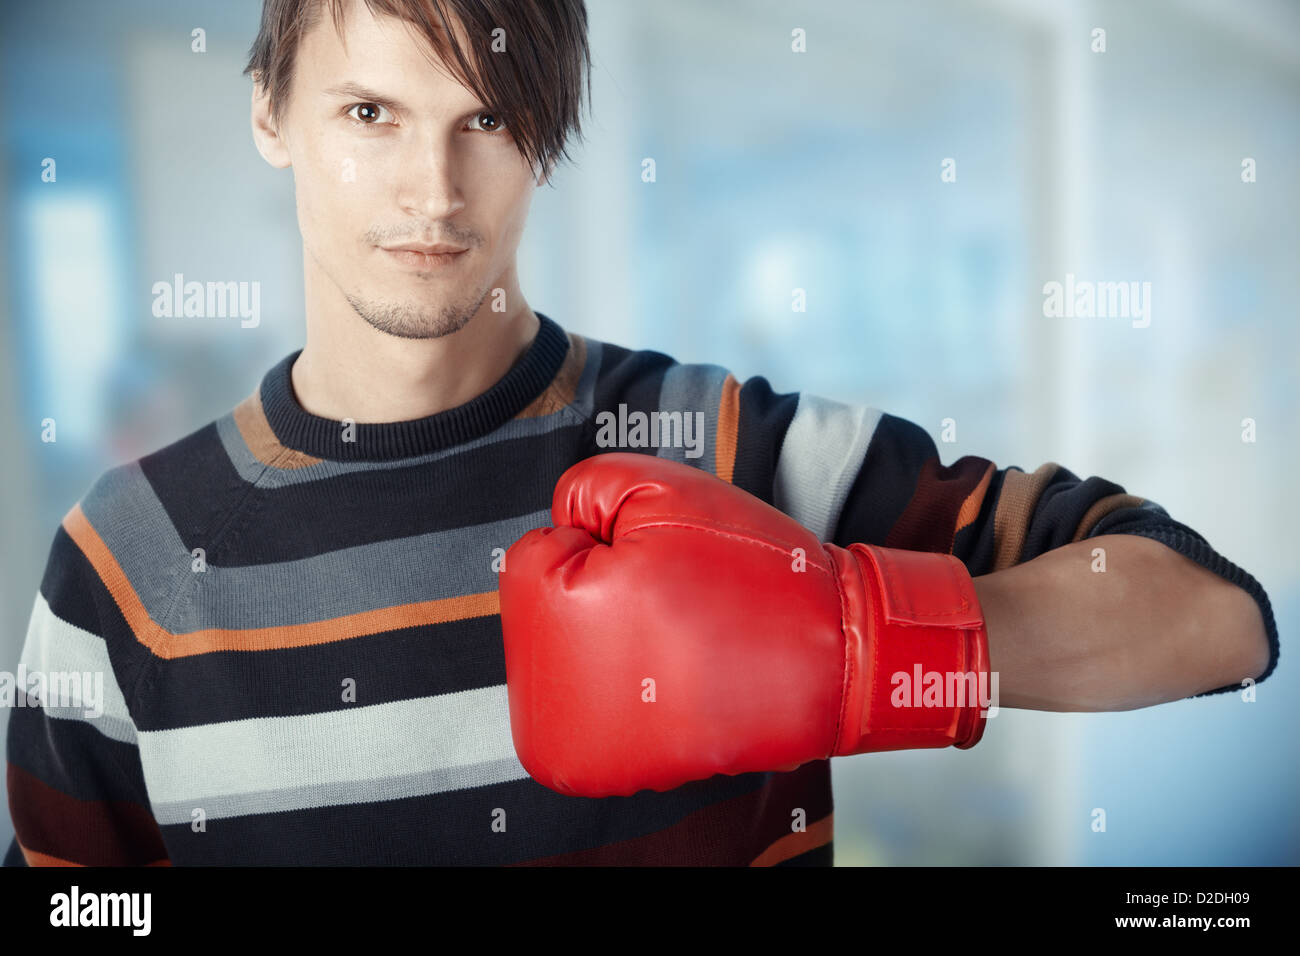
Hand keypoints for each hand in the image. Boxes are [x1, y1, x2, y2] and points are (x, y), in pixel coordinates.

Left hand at [498, 453, 990, 796]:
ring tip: (677, 637)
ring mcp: (579, 754)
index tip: (657, 561)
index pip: (538, 554)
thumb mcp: (658, 488)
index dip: (603, 540)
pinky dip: (631, 684)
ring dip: (610, 639)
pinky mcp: (611, 775)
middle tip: (670, 599)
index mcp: (547, 623)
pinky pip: (598, 701)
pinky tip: (678, 676)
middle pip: (544, 611)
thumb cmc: (749, 571)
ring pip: (569, 655)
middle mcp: (546, 709)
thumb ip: (583, 491)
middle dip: (597, 591)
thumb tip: (558, 528)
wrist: (831, 657)